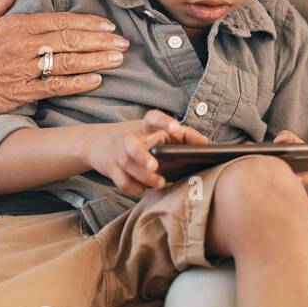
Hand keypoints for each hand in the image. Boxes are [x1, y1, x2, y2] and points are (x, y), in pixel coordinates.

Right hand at [0, 0, 130, 118]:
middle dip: (99, 40)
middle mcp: (21, 46)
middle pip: (69, 40)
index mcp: (14, 25)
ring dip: (96, 60)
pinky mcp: (21, 93)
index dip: (86, 23)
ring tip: (118, 59)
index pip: (58, 21)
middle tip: (122, 42)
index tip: (106, 25)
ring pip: (67, 62)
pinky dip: (77, 84)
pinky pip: (54, 87)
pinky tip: (96, 81)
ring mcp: (22, 70)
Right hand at [82, 110, 209, 196]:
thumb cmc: (141, 138)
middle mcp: (130, 138)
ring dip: (143, 177)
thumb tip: (207, 144)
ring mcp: (119, 154)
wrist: (100, 143)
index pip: (153, 118)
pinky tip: (143, 189)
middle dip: (142, 156)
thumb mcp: (159, 132)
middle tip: (155, 166)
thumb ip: (185, 136)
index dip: (164, 122)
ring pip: (127, 166)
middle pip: (132, 145)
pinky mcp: (112, 169)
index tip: (175, 128)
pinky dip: (133, 188)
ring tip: (160, 183)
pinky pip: (122, 182)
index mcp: (145, 127)